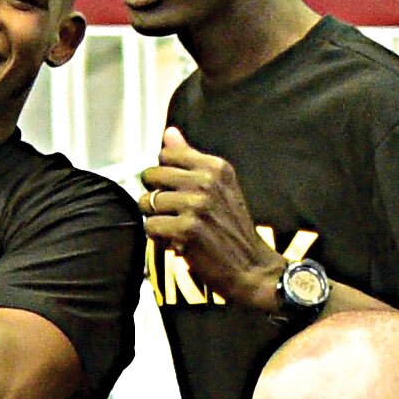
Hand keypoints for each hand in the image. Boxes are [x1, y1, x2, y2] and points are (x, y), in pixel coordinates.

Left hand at [141, 131, 284, 312]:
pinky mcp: (186, 229)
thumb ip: (190, 158)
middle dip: (155, 196)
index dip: (164, 175)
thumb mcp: (219, 186)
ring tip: (176, 228)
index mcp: (216, 166)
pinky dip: (158, 238)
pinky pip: (150, 227)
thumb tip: (169, 132)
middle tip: (174, 212)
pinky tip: (176, 242)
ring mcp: (196, 205)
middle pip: (151, 176)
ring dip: (156, 219)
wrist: (250, 266)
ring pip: (147, 203)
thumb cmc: (231, 227)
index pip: (166, 154)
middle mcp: (207, 181)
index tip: (177, 191)